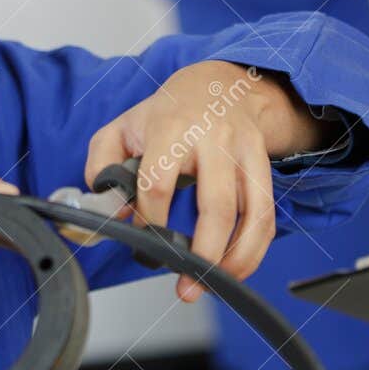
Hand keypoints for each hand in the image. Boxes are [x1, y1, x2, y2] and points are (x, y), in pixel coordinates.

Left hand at [84, 60, 329, 301]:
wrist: (217, 86)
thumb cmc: (167, 115)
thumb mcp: (121, 128)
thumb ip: (101, 166)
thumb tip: (112, 210)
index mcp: (171, 128)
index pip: (158, 183)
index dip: (149, 219)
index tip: (142, 235)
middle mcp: (213, 139)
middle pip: (215, 206)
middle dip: (201, 254)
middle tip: (185, 284)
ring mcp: (243, 153)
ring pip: (251, 214)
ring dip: (235, 259)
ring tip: (212, 284)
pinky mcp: (263, 165)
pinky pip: (267, 215)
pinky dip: (255, 249)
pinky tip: (235, 268)